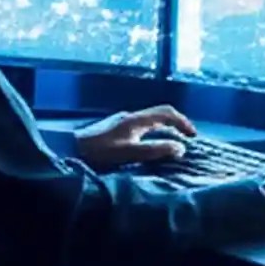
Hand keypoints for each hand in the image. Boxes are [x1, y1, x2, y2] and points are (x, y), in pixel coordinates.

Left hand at [74, 105, 197, 169]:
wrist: (71, 147)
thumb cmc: (99, 151)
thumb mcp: (129, 153)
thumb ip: (155, 150)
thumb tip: (179, 148)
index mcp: (135, 119)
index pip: (166, 113)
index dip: (183, 122)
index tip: (193, 136)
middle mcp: (130, 116)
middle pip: (159, 113)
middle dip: (177, 122)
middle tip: (188, 137)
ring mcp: (122, 120)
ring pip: (150, 118)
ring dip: (166, 127)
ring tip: (174, 141)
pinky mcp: (116, 127)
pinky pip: (142, 124)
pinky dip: (154, 130)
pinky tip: (152, 142)